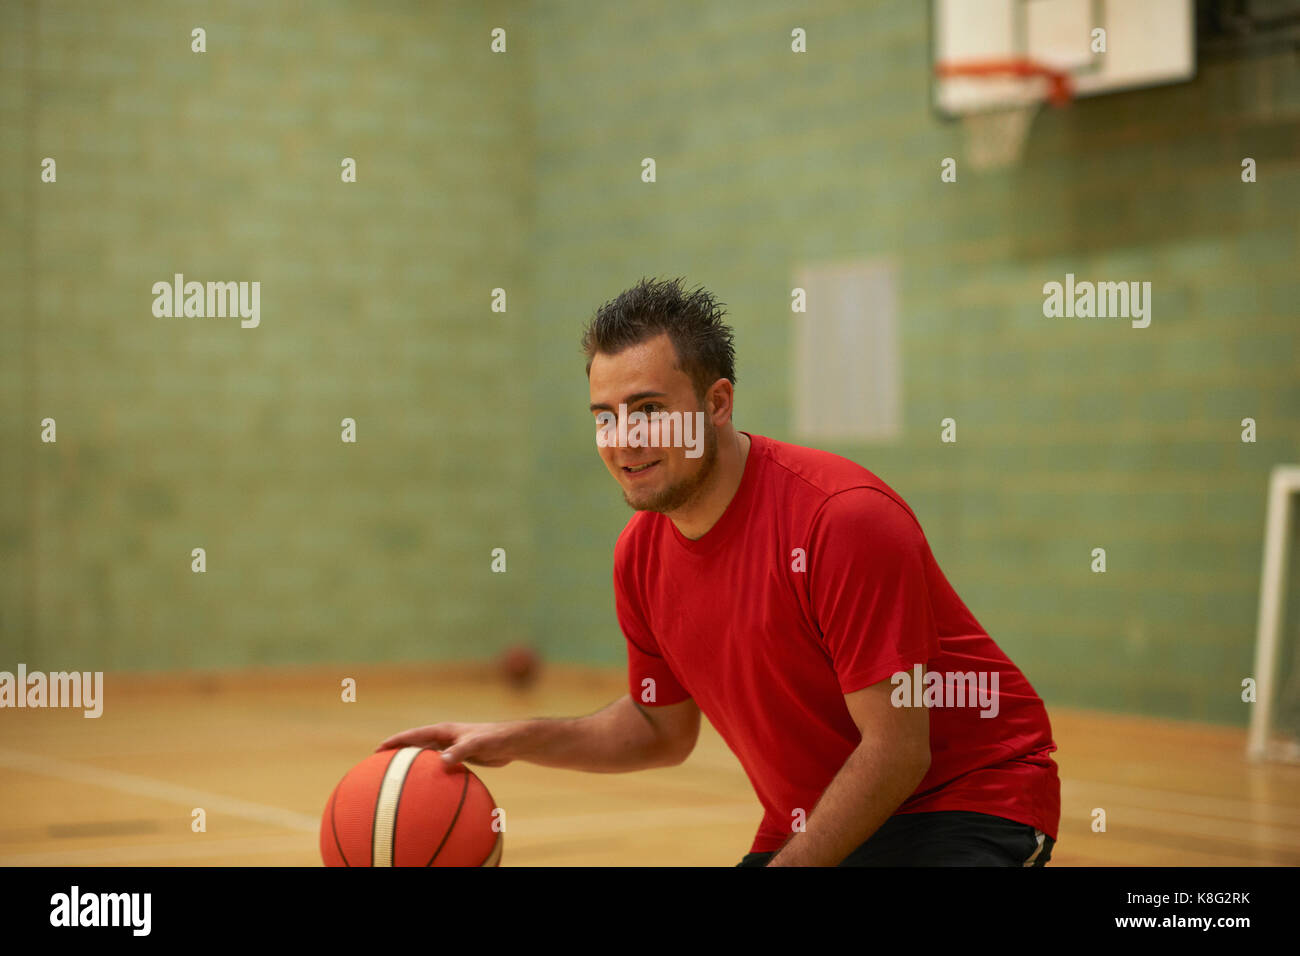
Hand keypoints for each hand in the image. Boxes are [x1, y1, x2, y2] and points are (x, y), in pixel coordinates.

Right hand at [375, 720, 523, 767]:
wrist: (512, 742)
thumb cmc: (496, 739)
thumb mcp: (477, 744)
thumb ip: (460, 751)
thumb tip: (441, 762)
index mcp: (444, 730)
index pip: (414, 735)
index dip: (396, 741)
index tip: (378, 749)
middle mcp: (445, 737)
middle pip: (415, 744)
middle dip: (397, 752)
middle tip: (378, 764)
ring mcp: (451, 747)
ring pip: (425, 755)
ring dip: (411, 763)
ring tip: (394, 776)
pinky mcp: (459, 756)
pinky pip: (437, 765)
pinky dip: (428, 772)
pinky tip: (423, 787)